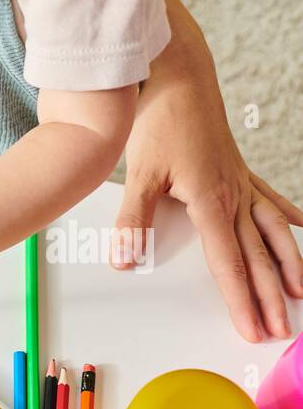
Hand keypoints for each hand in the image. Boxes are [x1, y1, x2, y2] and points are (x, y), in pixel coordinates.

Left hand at [112, 0, 301, 342]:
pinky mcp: (238, 170)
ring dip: (288, 264)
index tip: (252, 328)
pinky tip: (302, 227)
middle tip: (281, 330)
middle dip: (269, 297)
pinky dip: (288, 216)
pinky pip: (270, 199)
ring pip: (273, 232)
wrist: (177, 78)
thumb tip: (124, 262)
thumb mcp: (139, 174)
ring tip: (302, 293)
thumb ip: (134, 222)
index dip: (241, 300)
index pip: (230, 264)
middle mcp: (235, 196)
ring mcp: (241, 182)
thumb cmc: (160, 122)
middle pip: (257, 257)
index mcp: (213, 203)